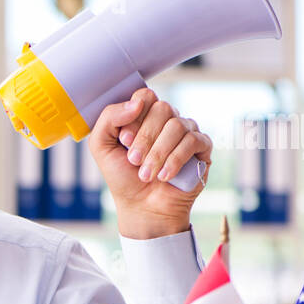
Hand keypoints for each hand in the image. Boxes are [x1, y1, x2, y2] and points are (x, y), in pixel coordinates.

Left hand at [85, 87, 211, 239]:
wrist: (141, 207)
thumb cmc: (122, 177)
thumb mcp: (101, 146)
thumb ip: (108, 118)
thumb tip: (137, 102)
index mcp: (145, 115)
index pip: (145, 96)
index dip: (135, 116)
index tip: (124, 140)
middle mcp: (167, 120)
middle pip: (162, 108)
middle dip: (145, 138)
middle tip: (133, 161)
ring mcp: (186, 132)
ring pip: (177, 126)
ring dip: (157, 153)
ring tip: (146, 174)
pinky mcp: (202, 148)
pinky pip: (193, 141)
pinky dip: (175, 160)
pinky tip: (164, 176)